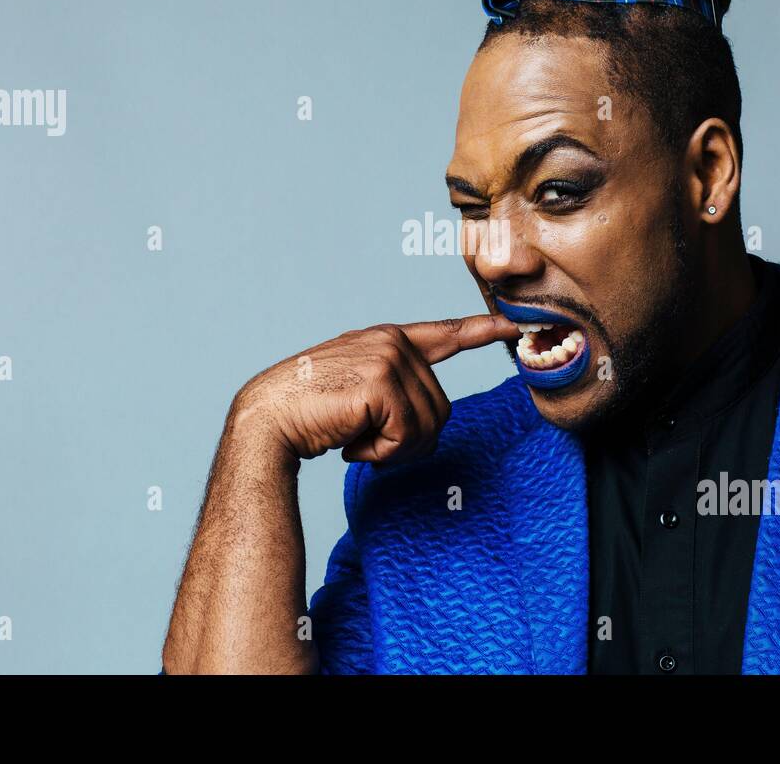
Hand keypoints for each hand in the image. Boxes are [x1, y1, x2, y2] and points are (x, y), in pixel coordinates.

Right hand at [231, 314, 519, 465]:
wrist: (266, 421)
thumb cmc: (307, 413)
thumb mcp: (356, 390)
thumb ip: (393, 390)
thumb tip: (429, 420)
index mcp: (385, 339)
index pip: (444, 333)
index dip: (481, 331)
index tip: (512, 326)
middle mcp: (391, 341)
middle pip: (440, 407)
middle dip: (407, 439)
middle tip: (364, 439)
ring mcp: (387, 358)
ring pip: (428, 425)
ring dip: (393, 448)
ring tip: (355, 438)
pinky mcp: (382, 383)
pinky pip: (409, 435)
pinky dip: (382, 453)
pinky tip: (352, 444)